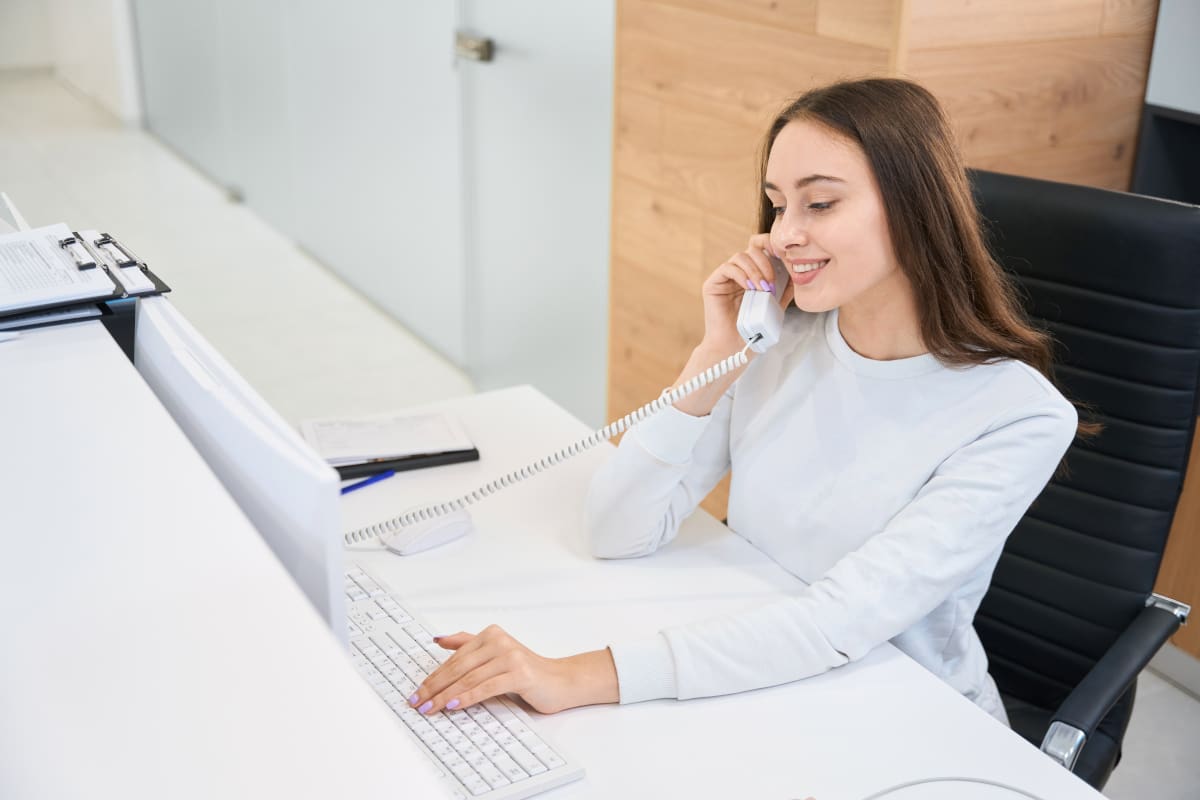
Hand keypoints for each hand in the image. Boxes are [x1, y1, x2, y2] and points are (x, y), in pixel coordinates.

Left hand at [408, 625, 618, 715]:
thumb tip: (438, 639)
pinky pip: (486, 687)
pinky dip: (467, 697)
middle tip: (417, 702)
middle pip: (458, 667)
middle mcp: (499, 641)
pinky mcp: (519, 673)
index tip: (418, 691)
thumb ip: (468, 644)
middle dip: (434, 687)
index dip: (434, 676)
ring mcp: (510, 656)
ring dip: (445, 695)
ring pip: (469, 678)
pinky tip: (453, 705)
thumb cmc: (527, 670)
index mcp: (491, 634)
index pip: (455, 658)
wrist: (560, 681)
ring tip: (430, 708)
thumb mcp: (496, 653)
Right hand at [699, 233, 794, 351]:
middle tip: (771, 283)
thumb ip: (784, 289)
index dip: (770, 245)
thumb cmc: (754, 331)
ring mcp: (725, 277)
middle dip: (766, 263)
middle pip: (752, 249)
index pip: (760, 248)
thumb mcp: (776, 306)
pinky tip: (750, 289)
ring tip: (762, 289)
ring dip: (755, 270)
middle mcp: (738, 272)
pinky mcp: (713, 284)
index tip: (783, 256)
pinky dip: (742, 275)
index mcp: (752, 274)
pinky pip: (728, 268)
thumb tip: (796, 272)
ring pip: (740, 256)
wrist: (735, 348)